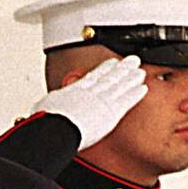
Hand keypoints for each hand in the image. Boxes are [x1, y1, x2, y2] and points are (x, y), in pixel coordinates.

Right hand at [31, 54, 146, 149]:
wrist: (57, 127)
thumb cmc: (48, 120)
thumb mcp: (44, 106)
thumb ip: (53, 102)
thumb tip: (48, 103)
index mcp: (75, 90)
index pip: (92, 77)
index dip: (103, 69)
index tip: (111, 63)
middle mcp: (90, 92)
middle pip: (109, 77)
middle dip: (121, 68)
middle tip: (131, 61)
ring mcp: (102, 100)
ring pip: (119, 85)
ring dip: (131, 77)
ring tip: (139, 72)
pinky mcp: (111, 111)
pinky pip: (126, 100)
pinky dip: (135, 93)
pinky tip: (142, 88)